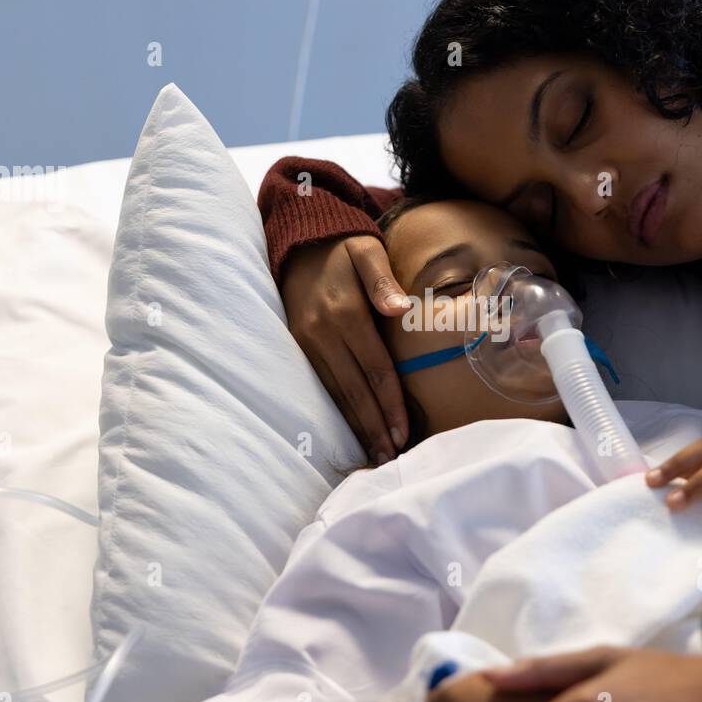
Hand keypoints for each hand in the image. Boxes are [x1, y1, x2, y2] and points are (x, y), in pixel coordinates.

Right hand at [281, 235, 411, 461]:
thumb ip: (383, 279)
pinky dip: (337, 412)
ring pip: (335, 394)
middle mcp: (323, 334)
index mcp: (345, 315)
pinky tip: (351, 429)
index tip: (404, 433)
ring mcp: (306, 343)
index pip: (375, 369)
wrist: (298, 242)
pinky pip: (321, 386)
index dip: (390, 404)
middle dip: (374, 427)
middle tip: (390, 459)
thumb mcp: (366, 250)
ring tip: (374, 454)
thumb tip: (400, 308)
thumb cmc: (342, 247)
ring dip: (356, 427)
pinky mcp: (297, 347)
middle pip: (354, 391)